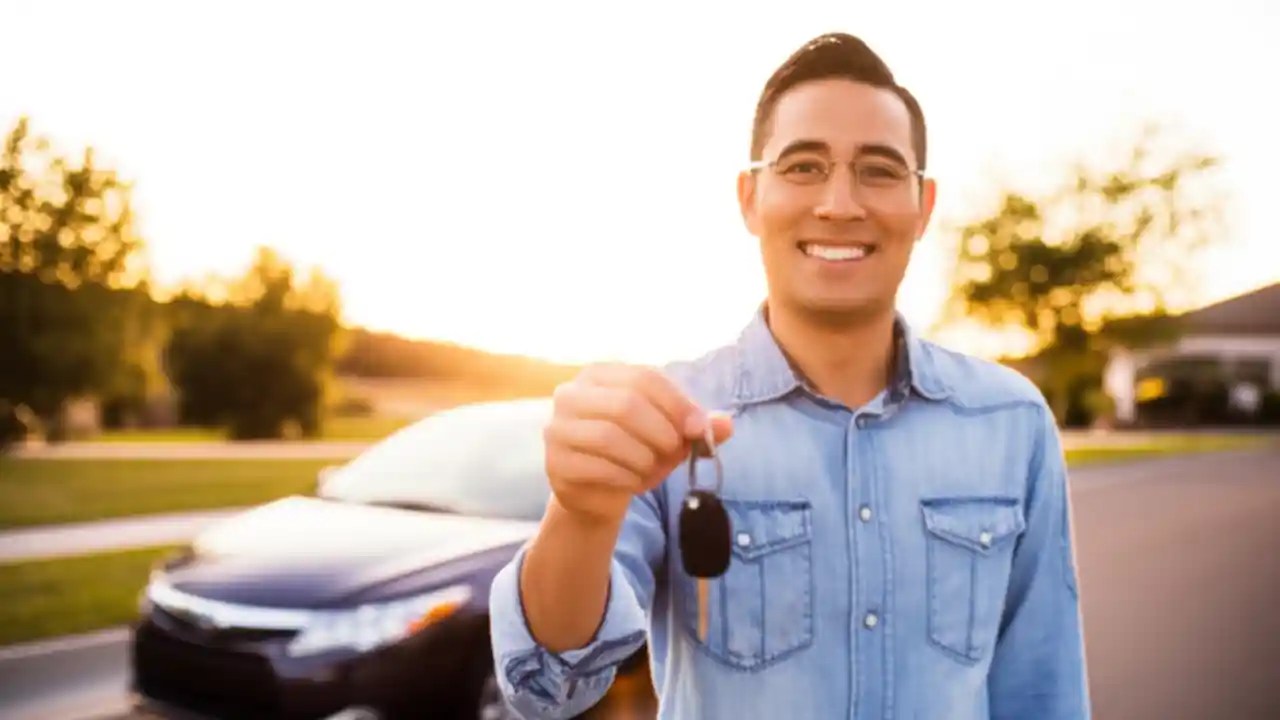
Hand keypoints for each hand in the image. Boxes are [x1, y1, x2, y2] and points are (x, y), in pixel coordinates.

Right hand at [543, 364, 732, 524]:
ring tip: (652, 469)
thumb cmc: (635, 452)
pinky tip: (633, 482)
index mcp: (601, 375)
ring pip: (610, 437)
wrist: (598, 492)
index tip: (698, 429)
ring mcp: (558, 428)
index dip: (677, 403)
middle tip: (674, 451)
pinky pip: (597, 468)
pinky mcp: (555, 463)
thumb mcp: (670, 434)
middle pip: (625, 403)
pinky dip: (626, 478)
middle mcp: (572, 394)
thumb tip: (726, 424)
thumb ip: (697, 426)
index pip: (644, 377)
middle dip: (660, 432)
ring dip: (643, 458)